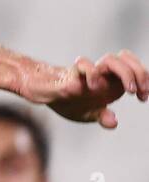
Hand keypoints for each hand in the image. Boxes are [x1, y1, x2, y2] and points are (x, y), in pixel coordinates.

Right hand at [22, 51, 147, 128]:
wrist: (42, 93)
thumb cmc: (68, 101)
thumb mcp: (89, 113)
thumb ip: (102, 116)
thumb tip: (113, 122)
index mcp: (110, 81)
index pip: (133, 68)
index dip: (143, 77)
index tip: (143, 96)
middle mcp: (101, 73)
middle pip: (126, 59)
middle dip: (137, 74)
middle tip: (136, 93)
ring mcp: (87, 72)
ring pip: (111, 60)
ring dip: (124, 73)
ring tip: (127, 91)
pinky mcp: (71, 75)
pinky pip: (83, 66)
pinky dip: (93, 74)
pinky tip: (95, 88)